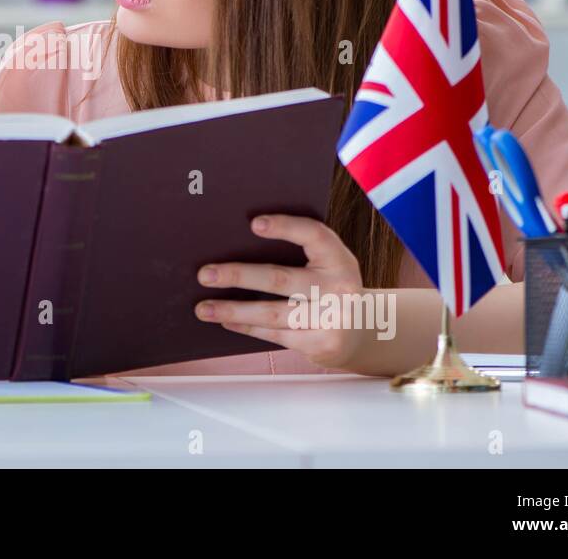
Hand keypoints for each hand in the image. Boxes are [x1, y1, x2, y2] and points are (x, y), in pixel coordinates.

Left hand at [194, 214, 373, 370]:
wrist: (364, 332)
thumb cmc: (329, 288)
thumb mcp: (326, 265)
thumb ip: (298, 253)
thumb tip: (237, 243)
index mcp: (339, 258)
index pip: (314, 235)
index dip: (285, 227)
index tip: (253, 224)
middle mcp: (339, 287)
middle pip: (281, 279)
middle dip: (238, 276)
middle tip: (205, 274)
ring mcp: (332, 318)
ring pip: (272, 313)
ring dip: (233, 310)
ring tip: (203, 308)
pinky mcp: (322, 343)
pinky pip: (275, 334)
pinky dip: (247, 327)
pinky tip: (226, 322)